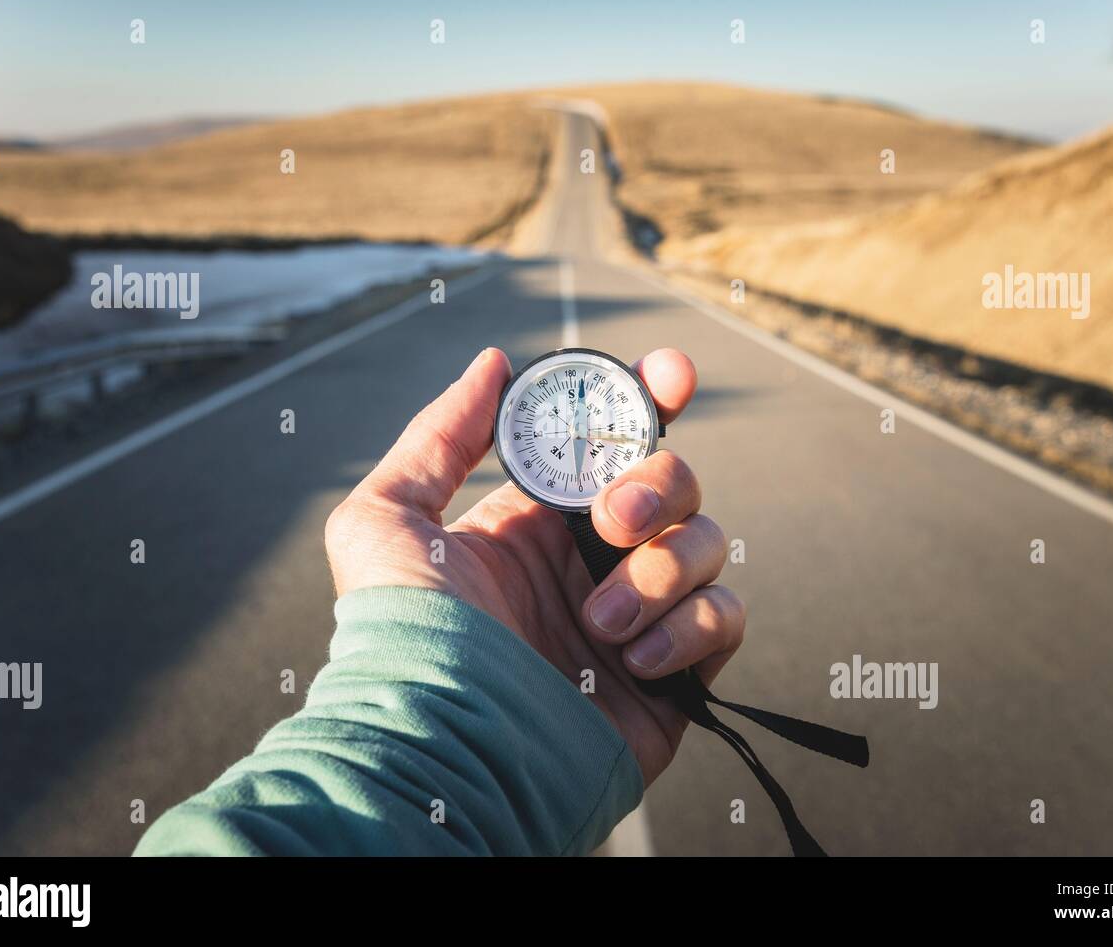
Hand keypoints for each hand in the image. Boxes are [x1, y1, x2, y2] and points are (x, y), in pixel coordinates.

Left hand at [324, 347, 744, 784]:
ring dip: (658, 571)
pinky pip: (726, 618)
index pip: (612, 444)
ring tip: (597, 621)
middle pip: (675, 483)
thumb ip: (439, 436)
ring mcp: (639, 618)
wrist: (444, 747)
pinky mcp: (674, 676)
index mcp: (539, 521)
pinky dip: (689, 627)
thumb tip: (495, 365)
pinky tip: (633, 659)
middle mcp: (593, 562)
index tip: (668, 374)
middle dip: (656, 486)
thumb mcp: (386, 520)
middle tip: (611, 523)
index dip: (650, 399)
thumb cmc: (403, 638)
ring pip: (708, 544)